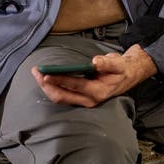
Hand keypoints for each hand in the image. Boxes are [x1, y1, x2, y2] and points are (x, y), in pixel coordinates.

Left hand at [31, 43, 158, 107]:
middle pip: (62, 96)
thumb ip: (107, 63)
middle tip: (36, 72)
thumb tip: (95, 61)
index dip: (59, 80)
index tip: (46, 74)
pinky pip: (63, 97)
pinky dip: (52, 89)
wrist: (128, 76)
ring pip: (61, 98)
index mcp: (98, 91)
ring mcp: (85, 101)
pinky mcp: (81, 99)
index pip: (74, 85)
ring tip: (37, 74)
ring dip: (47, 88)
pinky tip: (45, 80)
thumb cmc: (120, 68)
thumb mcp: (117, 63)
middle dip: (47, 85)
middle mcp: (90, 100)